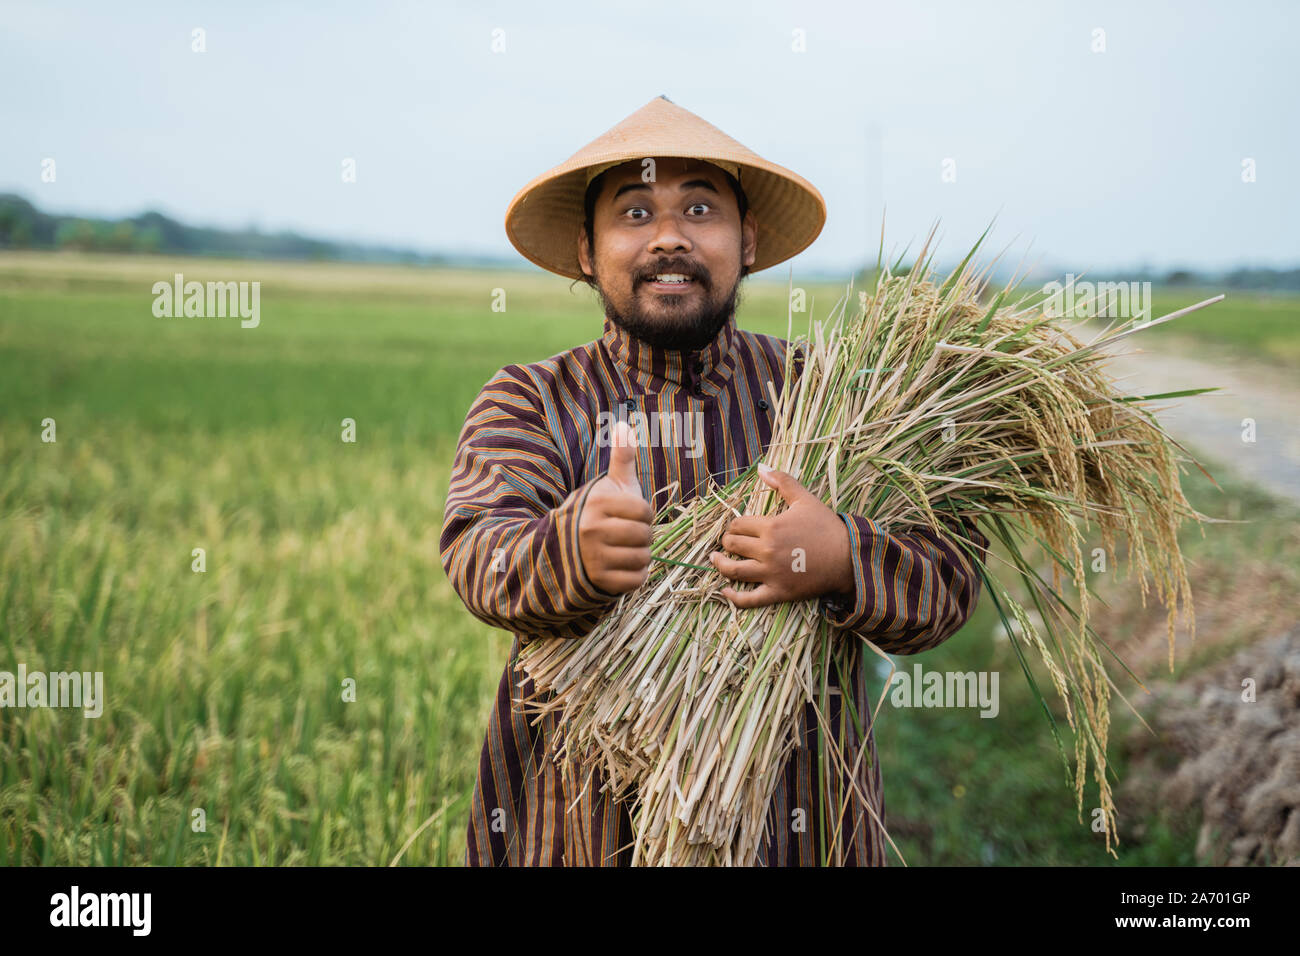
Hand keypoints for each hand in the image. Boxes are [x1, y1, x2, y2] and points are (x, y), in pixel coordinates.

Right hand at [577, 420, 653, 594]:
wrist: (563, 551)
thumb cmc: (595, 513)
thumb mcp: (608, 485)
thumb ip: (621, 458)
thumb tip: (625, 424)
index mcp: (598, 503)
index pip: (645, 511)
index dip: (644, 515)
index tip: (631, 516)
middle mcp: (592, 529)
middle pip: (645, 536)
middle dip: (642, 537)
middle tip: (628, 536)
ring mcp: (594, 557)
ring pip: (642, 559)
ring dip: (640, 557)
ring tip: (624, 550)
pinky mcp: (598, 580)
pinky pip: (635, 580)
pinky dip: (635, 576)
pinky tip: (622, 567)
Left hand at [708, 463, 853, 608]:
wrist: (849, 557)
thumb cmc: (827, 527)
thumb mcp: (805, 499)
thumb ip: (782, 482)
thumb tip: (761, 467)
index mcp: (771, 527)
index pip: (738, 525)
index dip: (734, 526)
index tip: (737, 528)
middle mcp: (767, 551)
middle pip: (732, 546)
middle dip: (727, 542)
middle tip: (728, 543)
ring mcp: (771, 574)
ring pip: (734, 571)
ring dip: (720, 565)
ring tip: (716, 560)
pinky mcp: (779, 592)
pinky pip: (749, 599)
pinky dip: (733, 598)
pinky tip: (724, 592)